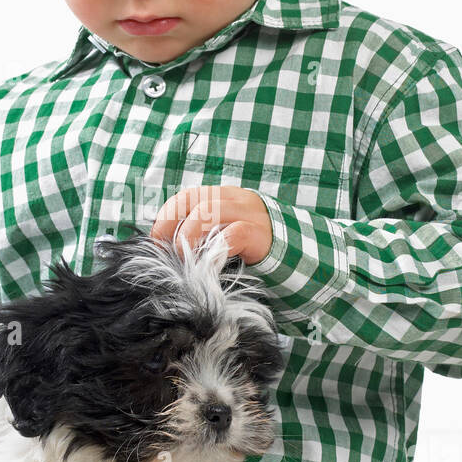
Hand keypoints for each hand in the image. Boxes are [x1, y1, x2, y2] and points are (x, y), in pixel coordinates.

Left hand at [150, 185, 272, 264]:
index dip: (166, 217)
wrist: (305, 259)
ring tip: (182, 258)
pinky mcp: (262, 235)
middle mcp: (236, 200)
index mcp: (224, 198)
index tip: (157, 241)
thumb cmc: (257, 255)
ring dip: (188, 236)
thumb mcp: (228, 239)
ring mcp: (250, 215)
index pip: (186, 197)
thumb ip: (205, 238)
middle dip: (170, 224)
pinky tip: (209, 264)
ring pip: (209, 211)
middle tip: (163, 250)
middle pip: (193, 199)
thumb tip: (169, 251)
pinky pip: (234, 234)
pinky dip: (215, 248)